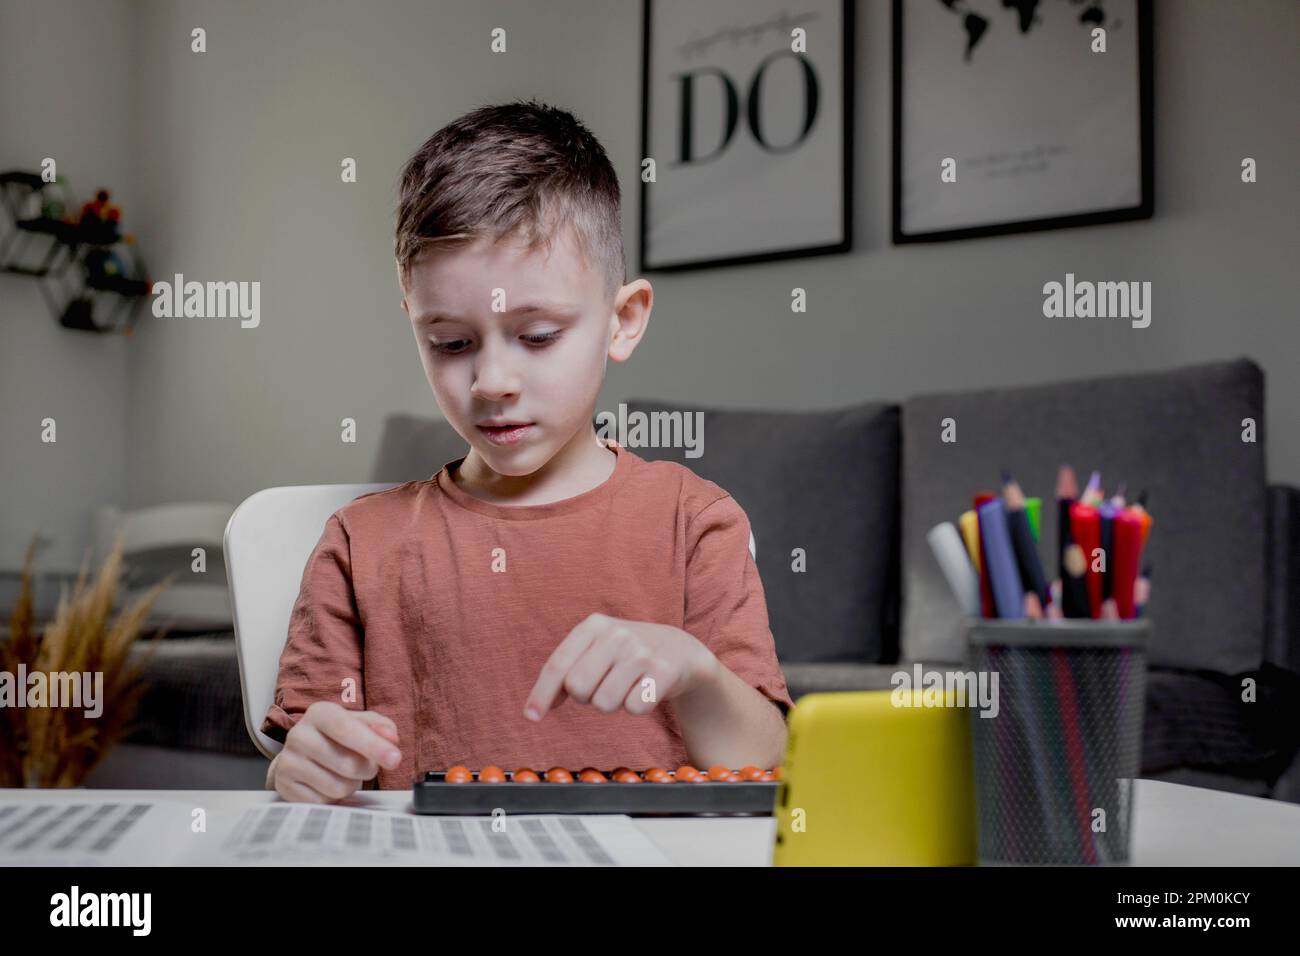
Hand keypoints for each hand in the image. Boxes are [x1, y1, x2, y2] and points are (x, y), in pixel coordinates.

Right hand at [269, 700, 400, 802]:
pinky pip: (323, 802)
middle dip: (368, 769)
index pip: (346, 728)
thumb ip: (382, 727)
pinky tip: (327, 783)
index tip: (395, 759)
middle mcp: (299, 735)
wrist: (302, 754)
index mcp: (319, 713)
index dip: (373, 745)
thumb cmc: (338, 737)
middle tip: (367, 765)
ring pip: (338, 787)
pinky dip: (333, 797)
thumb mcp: (361, 723)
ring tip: (344, 773)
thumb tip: (391, 738)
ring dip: (351, 784)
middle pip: (348, 764)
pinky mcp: (284, 786)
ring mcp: (288, 762)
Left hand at [523, 613, 717, 721]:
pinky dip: (636, 707)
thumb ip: (566, 672)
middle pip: (578, 688)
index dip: (541, 694)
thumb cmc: (626, 655)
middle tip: (603, 685)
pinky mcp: (664, 672)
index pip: (559, 664)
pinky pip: (634, 709)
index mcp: (594, 626)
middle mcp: (617, 635)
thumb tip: (535, 709)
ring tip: (625, 686)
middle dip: (586, 697)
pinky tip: (645, 689)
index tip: (531, 717)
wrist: (680, 649)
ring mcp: (642, 652)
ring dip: (612, 704)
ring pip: (604, 703)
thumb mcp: (596, 649)